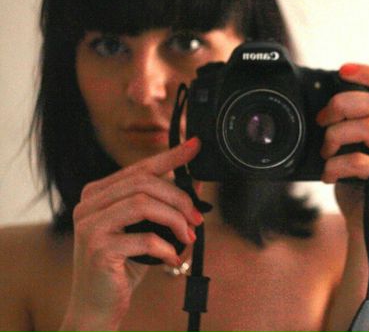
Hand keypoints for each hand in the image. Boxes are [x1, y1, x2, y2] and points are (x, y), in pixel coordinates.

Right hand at [61, 138, 203, 331]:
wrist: (97, 305)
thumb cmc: (123, 264)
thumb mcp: (145, 228)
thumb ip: (164, 204)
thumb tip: (195, 181)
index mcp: (99, 194)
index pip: (140, 168)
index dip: (170, 156)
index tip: (195, 146)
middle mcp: (89, 205)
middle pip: (144, 184)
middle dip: (178, 198)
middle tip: (197, 217)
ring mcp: (90, 226)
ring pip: (143, 204)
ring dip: (175, 219)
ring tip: (188, 235)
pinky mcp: (98, 249)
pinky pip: (143, 238)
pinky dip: (166, 246)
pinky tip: (172, 256)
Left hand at [316, 64, 368, 233]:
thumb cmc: (362, 183)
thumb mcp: (362, 148)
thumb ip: (358, 124)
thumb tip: (331, 101)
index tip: (343, 70)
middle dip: (343, 104)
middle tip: (322, 119)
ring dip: (338, 134)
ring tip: (325, 150)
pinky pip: (362, 161)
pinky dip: (337, 164)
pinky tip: (328, 173)